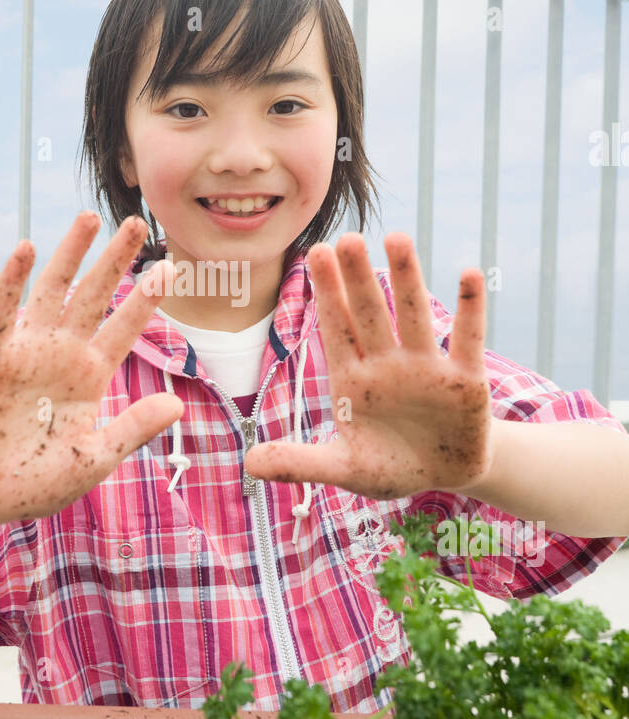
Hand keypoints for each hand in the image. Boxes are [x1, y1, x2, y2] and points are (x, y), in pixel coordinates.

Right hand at [0, 212, 183, 523]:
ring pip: (52, 293)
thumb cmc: (34, 481)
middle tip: (138, 222)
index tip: (171, 267)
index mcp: (89, 377)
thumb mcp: (93, 458)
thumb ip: (132, 429)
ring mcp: (25, 352)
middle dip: (114, 260)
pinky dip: (11, 281)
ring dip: (69, 255)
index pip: (124, 328)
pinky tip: (26, 250)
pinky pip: (0, 312)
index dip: (146, 299)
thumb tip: (177, 403)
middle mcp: (61, 355)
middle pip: (93, 296)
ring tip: (88, 218)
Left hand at [243, 231, 494, 500]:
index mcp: (354, 379)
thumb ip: (301, 463)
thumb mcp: (345, 468)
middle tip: (347, 238)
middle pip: (370, 313)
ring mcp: (427, 368)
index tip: (316, 253)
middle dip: (358, 279)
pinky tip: (470, 274)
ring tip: (396, 239)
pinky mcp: (466, 381)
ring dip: (407, 278)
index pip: (337, 328)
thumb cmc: (389, 466)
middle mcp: (388, 364)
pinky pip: (468, 339)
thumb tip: (248, 465)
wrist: (445, 480)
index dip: (328, 293)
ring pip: (413, 315)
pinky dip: (470, 309)